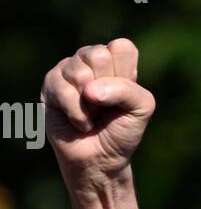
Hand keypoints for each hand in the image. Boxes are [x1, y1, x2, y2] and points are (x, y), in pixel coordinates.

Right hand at [41, 39, 154, 187]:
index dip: (125, 75)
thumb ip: (128, 90)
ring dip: (90, 105)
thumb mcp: (141, 111)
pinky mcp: (51, 83)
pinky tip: (79, 122)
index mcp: (116, 60)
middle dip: (106, 88)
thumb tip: (90, 90)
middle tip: (105, 106)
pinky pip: (64, 90)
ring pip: (79, 73)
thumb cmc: (121, 133)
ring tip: (92, 116)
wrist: (101, 160)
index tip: (125, 97)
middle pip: (98, 55)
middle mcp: (91, 59)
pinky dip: (77, 114)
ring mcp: (69, 69)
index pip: (122, 48)